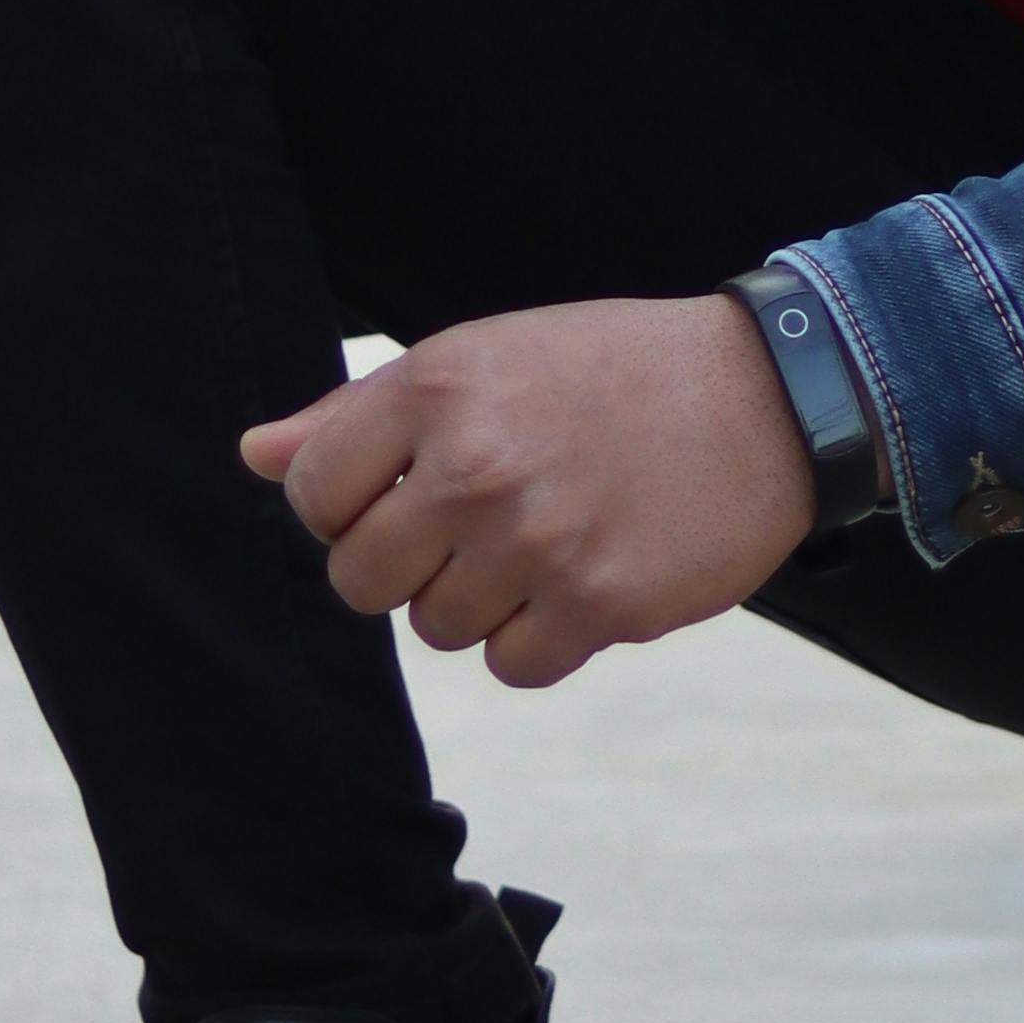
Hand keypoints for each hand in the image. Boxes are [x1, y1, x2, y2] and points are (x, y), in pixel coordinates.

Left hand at [244, 299, 818, 686]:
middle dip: (403, 567)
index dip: (345, 509)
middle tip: (470, 527)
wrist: (768, 396)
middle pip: (361, 580)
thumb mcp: (483, 356)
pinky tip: (580, 578)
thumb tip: (256, 457)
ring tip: (540, 540)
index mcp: (438, 390)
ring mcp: (538, 543)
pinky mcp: (600, 605)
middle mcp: (477, 468)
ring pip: (437, 629)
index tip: (398, 495)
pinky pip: (514, 666)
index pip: (313, 497)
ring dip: (478, 601)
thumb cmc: (612, 371)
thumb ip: (360, 412)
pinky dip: (540, 638)